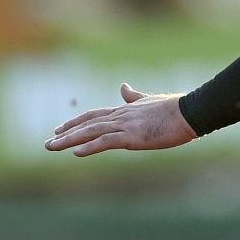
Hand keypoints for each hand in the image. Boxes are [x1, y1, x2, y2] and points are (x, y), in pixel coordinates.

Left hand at [45, 84, 197, 157]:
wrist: (191, 111)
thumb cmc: (176, 107)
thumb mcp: (151, 101)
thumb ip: (134, 97)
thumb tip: (124, 87)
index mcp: (125, 110)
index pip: (94, 115)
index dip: (76, 121)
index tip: (60, 128)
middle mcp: (121, 116)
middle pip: (87, 124)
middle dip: (66, 133)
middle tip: (48, 142)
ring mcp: (126, 126)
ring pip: (91, 132)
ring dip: (69, 140)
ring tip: (52, 146)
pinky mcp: (133, 137)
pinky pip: (106, 141)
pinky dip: (90, 146)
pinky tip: (76, 152)